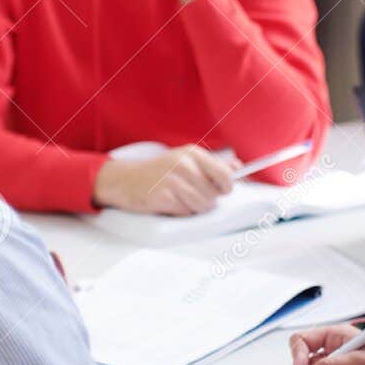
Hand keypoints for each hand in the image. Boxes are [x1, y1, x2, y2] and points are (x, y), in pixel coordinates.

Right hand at [92, 145, 236, 214]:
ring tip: (180, 199)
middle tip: (191, 194)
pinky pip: (185, 212)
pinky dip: (180, 212)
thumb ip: (213, 164)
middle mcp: (183, 164)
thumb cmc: (160, 172)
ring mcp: (172, 180)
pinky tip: (169, 203)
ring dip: (194, 207)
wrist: (125, 180)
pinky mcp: (162, 196)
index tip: (222, 190)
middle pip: (214, 195)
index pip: (225, 174)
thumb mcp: (186, 160)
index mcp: (192, 153)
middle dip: (206, 200)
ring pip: (202, 205)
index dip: (227, 187)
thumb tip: (239, 167)